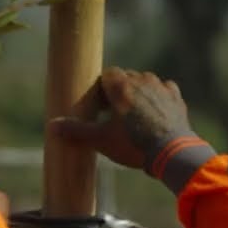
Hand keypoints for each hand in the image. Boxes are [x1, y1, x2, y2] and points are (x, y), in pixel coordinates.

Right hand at [48, 67, 196, 173]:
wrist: (172, 152)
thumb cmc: (133, 144)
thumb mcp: (100, 139)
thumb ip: (75, 130)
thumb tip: (51, 126)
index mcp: (121, 86)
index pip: (107, 74)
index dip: (100, 89)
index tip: (98, 106)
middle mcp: (142, 79)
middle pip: (125, 78)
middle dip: (117, 92)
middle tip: (112, 114)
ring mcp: (161, 87)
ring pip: (144, 82)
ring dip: (137, 93)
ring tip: (132, 115)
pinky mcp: (176, 97)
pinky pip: (163, 89)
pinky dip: (156, 97)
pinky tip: (153, 112)